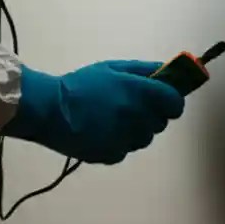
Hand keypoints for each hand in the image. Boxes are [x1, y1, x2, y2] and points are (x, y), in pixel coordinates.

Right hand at [0, 61, 184, 163]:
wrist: (49, 110)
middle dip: (150, 114)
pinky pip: (126, 148)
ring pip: (144, 138)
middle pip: (160, 122)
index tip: (161, 99)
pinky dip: (118, 141)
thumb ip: (143, 69)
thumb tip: (167, 71)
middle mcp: (139, 118)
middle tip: (128, 106)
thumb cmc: (81, 84)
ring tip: (111, 119)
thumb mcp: (111, 68)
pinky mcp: (113, 155)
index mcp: (141, 93)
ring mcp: (127, 139)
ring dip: (135, 129)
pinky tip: (100, 131)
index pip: (175, 103)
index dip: (171, 101)